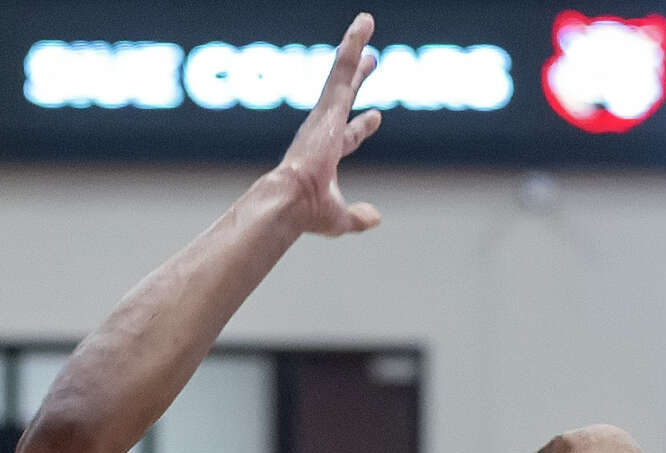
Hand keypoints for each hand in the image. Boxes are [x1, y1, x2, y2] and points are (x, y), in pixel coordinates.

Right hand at [276, 13, 382, 236]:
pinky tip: (363, 27)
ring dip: (353, 47)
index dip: (362, 128)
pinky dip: (352, 46)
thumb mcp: (340, 218)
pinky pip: (341, 68)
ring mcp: (323, 116)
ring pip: (341, 73)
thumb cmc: (308, 213)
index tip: (375, 117)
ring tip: (366, 22)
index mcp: (324, 154)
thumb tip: (375, 218)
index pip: (348, 136)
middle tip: (371, 59)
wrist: (289, 202)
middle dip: (357, 78)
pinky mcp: (326, 106)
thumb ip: (358, 217)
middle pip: (344, 96)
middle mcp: (322, 131)